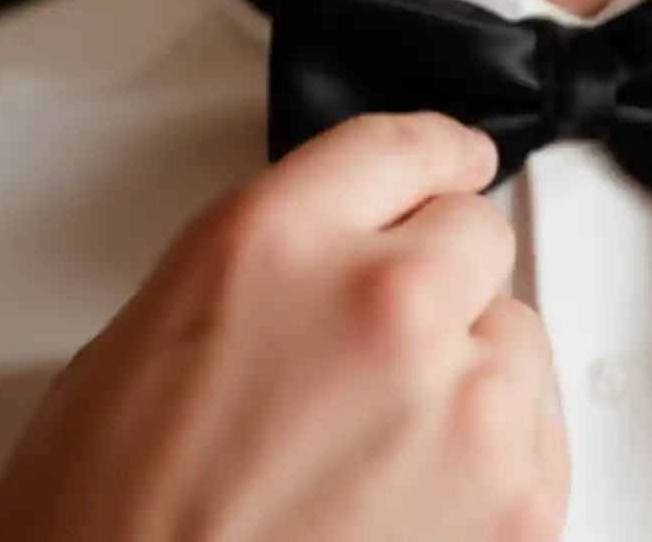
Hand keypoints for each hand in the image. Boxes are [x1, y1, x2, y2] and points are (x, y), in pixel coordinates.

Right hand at [0, 113, 567, 541]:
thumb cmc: (111, 523)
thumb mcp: (150, 339)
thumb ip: (270, 267)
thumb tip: (338, 255)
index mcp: (275, 246)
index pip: (399, 147)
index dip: (435, 154)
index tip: (457, 161)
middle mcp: (383, 305)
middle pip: (477, 233)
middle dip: (435, 278)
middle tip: (374, 348)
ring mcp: (465, 405)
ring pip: (517, 334)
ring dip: (466, 370)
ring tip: (376, 446)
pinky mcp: (519, 499)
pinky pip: (540, 429)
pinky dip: (496, 449)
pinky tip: (414, 490)